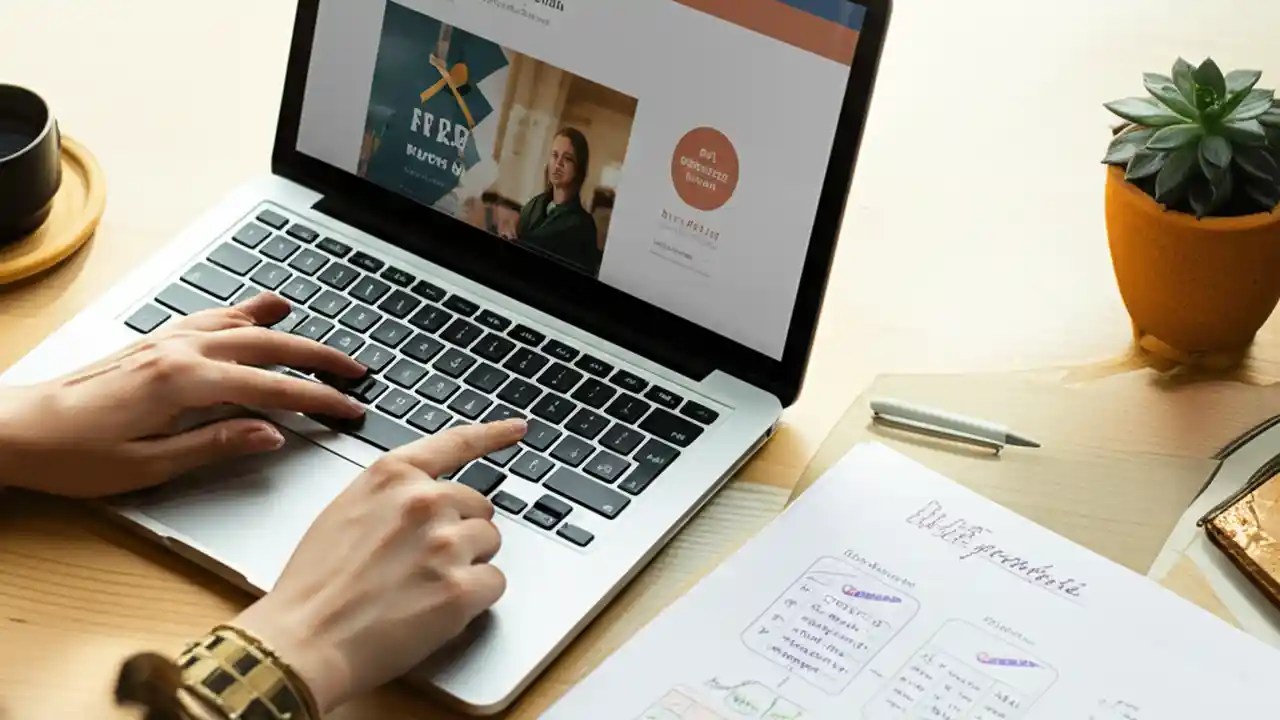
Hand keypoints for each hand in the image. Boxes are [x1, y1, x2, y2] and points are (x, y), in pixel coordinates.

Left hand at [0, 293, 367, 496]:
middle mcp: (179, 352)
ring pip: (244, 324)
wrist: (14, 430)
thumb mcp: (149, 467)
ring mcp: (166, 341)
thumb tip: (269, 434)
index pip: (272, 390)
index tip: (350, 410)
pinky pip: (213, 317)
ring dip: (288, 330)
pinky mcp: (153, 342)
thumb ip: (216, 444)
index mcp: (183, 384)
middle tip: (356, 372)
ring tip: (321, 335)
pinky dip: (245, 312)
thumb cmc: (72, 455)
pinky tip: (258, 310)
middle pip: (269, 346)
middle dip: (319, 358)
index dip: (318, 400)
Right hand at [232, 419, 526, 712]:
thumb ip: (393, 497)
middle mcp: (424, 500)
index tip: (518, 429)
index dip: (493, 434)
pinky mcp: (460, 587)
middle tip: (422, 563)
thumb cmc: (315, 585)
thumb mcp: (345, 511)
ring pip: (490, 543)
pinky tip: (435, 610)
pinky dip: (474, 599)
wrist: (304, 640)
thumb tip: (431, 501)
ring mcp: (444, 542)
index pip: (456, 443)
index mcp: (392, 476)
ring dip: (468, 564)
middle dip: (460, 532)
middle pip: (478, 507)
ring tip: (422, 587)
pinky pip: (494, 583)